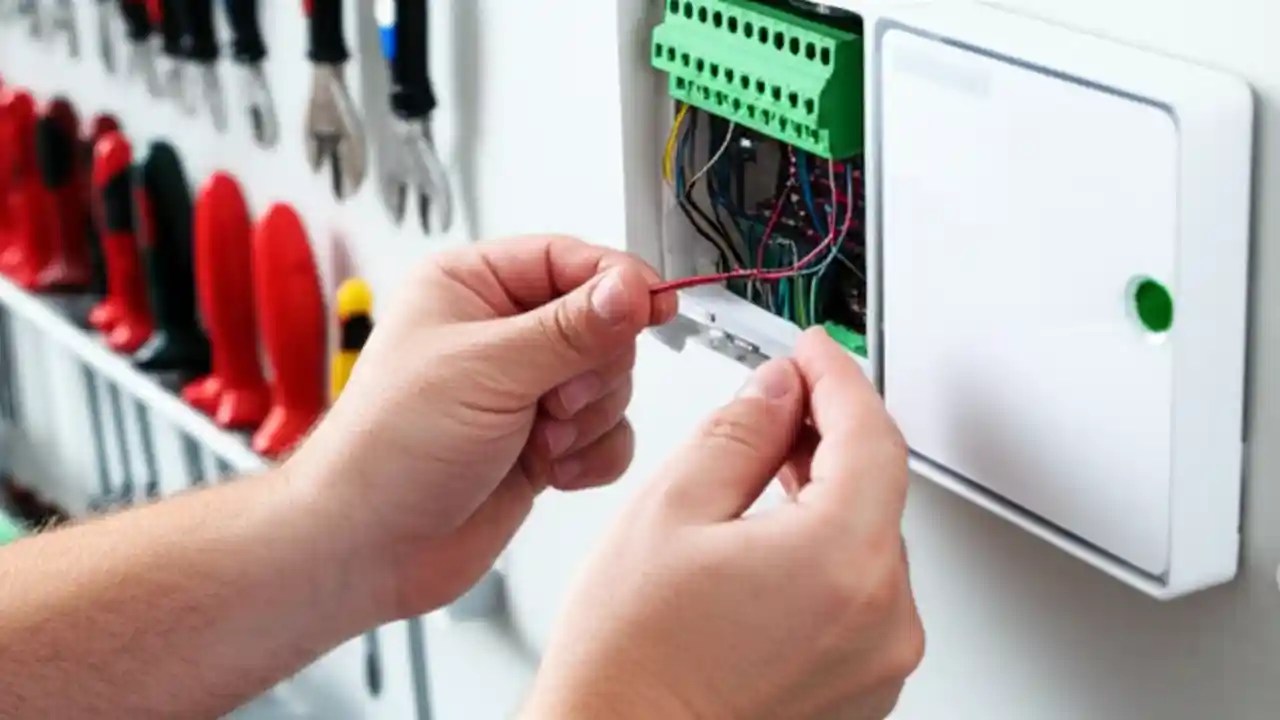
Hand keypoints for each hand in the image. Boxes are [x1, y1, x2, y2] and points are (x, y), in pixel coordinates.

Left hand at [287, 236, 676, 618]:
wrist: (369, 548)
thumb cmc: (390, 448)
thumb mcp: (487, 369)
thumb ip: (572, 328)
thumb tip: (631, 289)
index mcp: (472, 286)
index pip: (571, 260)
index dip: (618, 283)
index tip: (655, 309)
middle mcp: (501, 333)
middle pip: (603, 324)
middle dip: (592, 370)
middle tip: (555, 399)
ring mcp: (524, 390)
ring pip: (610, 383)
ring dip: (589, 419)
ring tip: (541, 441)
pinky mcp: (543, 442)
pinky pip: (607, 434)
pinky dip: (592, 455)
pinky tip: (553, 470)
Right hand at [525, 329, 923, 719]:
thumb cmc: (629, 661)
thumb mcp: (671, 511)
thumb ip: (739, 432)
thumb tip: (777, 390)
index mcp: (839, 563)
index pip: (870, 434)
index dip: (838, 378)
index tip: (813, 352)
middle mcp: (881, 619)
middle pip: (879, 486)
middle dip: (832, 430)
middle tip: (780, 398)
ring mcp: (878, 660)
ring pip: (871, 537)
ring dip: (831, 490)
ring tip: (769, 465)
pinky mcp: (863, 686)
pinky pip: (864, 591)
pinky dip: (831, 549)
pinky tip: (778, 533)